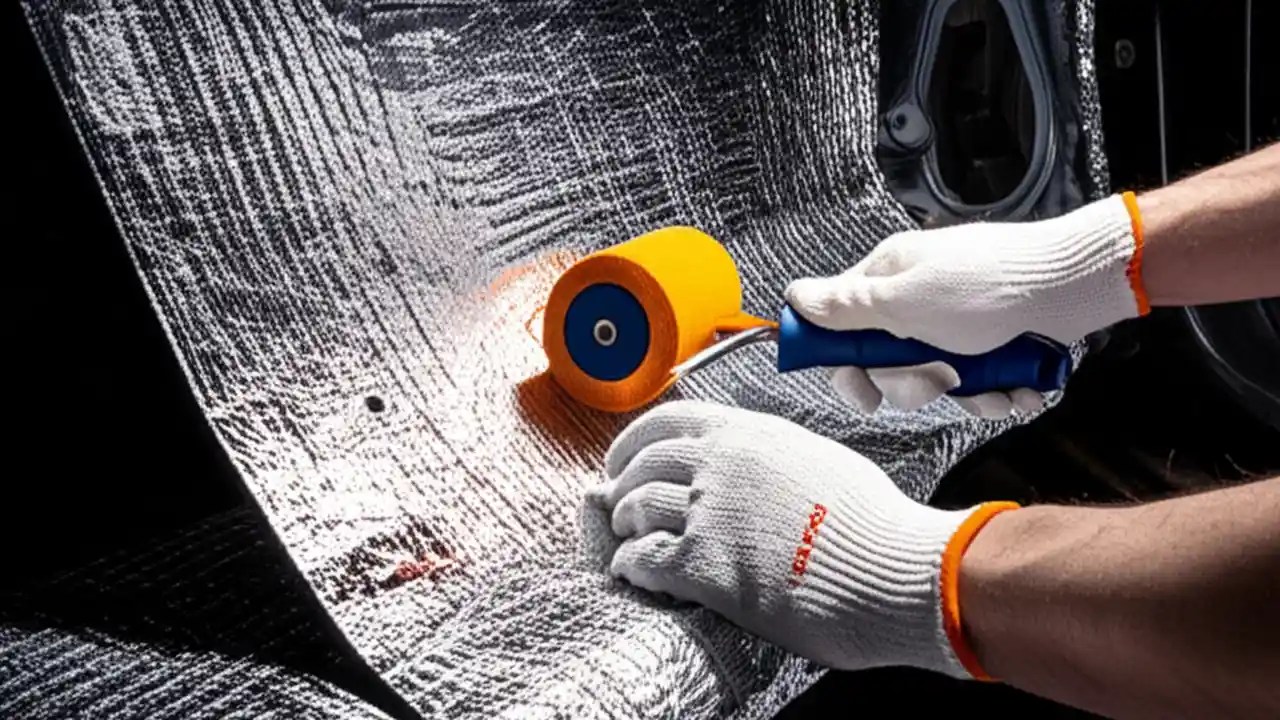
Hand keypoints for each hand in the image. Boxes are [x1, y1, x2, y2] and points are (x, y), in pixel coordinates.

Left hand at [589, 400, 1010, 675]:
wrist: (893, 569)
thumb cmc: (872, 520)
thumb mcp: (819, 458)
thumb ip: (773, 454)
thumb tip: (754, 463)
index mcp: (749, 433)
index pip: (668, 419)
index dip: (634, 439)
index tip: (623, 456)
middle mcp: (721, 463)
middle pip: (643, 463)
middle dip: (622, 482)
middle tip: (616, 500)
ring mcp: (709, 511)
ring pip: (636, 506)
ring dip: (627, 524)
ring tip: (630, 538)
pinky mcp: (706, 565)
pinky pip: (644, 557)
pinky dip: (631, 563)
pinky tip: (634, 570)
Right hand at [785, 194, 1144, 417]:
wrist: (1076, 285)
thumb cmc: (994, 285)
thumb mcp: (907, 301)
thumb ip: (848, 307)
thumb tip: (795, 297)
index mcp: (891, 278)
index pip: (842, 329)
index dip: (847, 366)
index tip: (863, 392)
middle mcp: (920, 300)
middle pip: (890, 364)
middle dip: (917, 384)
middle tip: (939, 375)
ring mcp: (959, 324)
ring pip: (939, 380)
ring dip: (967, 393)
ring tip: (992, 381)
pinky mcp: (995, 343)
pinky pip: (981, 383)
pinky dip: (999, 391)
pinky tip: (1016, 383)